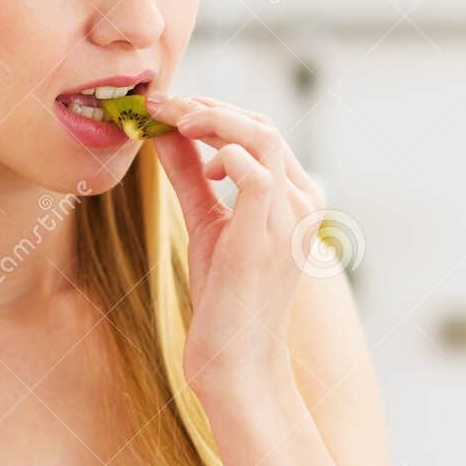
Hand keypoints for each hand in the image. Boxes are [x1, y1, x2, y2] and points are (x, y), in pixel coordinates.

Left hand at [144, 91, 327, 395]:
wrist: (235, 359)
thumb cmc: (224, 298)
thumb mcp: (205, 222)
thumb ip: (190, 177)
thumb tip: (163, 133)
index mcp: (295, 198)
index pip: (263, 133)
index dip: (217, 111)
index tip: (173, 107)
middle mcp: (302, 203)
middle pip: (264, 126)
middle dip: (210, 108)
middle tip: (164, 106)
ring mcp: (290, 219)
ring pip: (262, 138)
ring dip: (213, 120)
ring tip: (174, 122)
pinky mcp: (267, 236)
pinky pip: (255, 174)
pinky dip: (224, 156)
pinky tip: (203, 165)